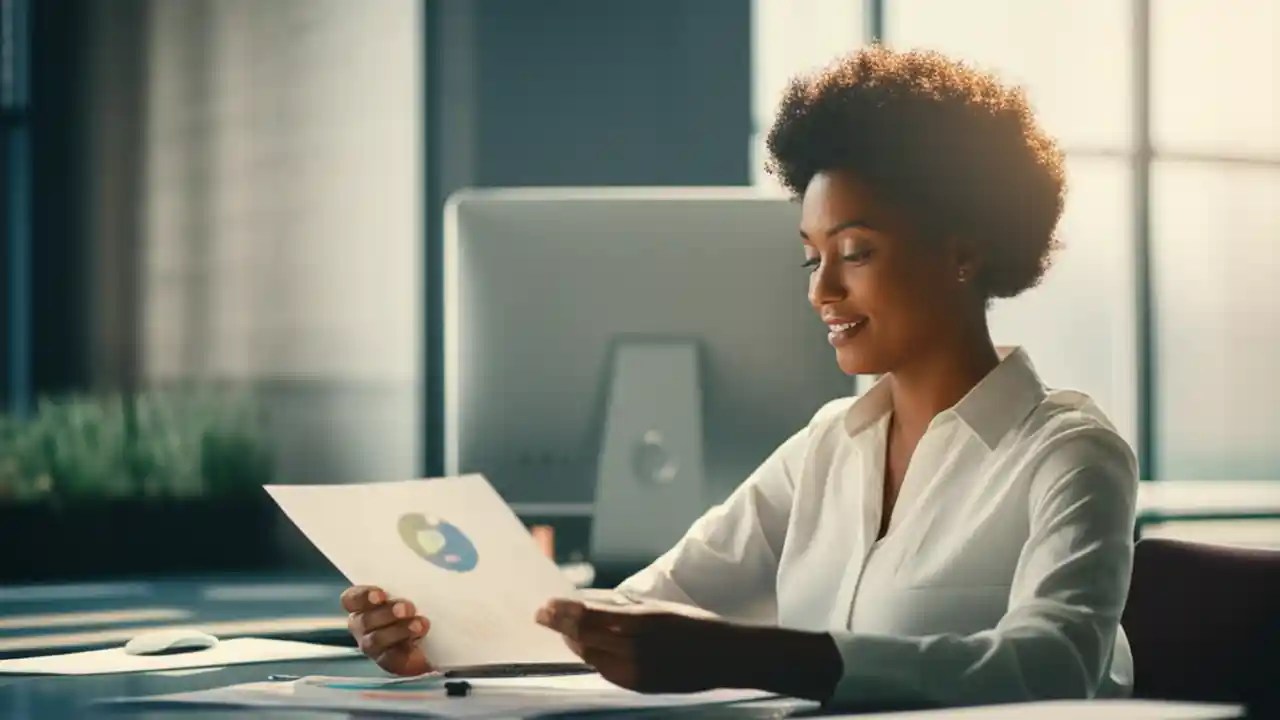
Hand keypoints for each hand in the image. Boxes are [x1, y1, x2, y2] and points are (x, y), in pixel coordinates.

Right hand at [341, 585, 431, 675]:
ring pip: (376, 639)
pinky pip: (392, 658)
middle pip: (364, 620)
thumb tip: (418, 573)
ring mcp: (373, 647)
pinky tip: (419, 643)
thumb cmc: (418, 606)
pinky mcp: (388, 662)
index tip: (381, 595)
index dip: (362, 596)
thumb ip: (407, 584)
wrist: (436, 636)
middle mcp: (363, 626)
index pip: (351, 599)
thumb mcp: (412, 591)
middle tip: (408, 608)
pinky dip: (406, 650)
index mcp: (362, 605)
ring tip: (420, 625)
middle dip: (387, 613)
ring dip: (399, 630)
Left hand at [536, 598, 843, 700]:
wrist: (726, 657)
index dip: (561, 612)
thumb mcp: (657, 607)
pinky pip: (606, 672)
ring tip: (563, 630)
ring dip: (574, 642)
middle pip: (583, 638)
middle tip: (542, 614)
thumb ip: (621, 607)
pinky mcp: (640, 686)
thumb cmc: (693, 624)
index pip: (587, 617)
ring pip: (590, 657)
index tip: (545, 605)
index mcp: (639, 623)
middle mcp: (634, 650)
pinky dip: (592, 658)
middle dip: (560, 626)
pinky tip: (588, 649)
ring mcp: (636, 672)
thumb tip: (587, 602)